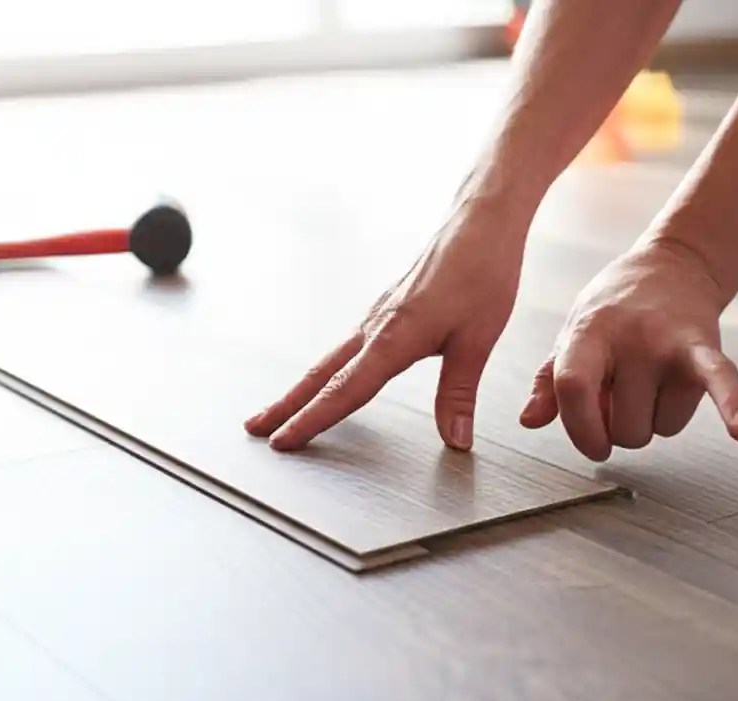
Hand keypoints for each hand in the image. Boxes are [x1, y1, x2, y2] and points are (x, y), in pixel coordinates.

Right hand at [245, 205, 523, 450]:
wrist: (480, 221)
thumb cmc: (482, 270)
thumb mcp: (478, 340)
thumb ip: (458, 394)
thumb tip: (455, 439)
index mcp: (394, 338)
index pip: (344, 390)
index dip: (312, 420)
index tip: (284, 442)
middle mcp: (375, 326)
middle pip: (320, 375)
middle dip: (286, 405)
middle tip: (255, 428)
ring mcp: (376, 316)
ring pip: (328, 360)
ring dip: (300, 388)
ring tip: (278, 410)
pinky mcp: (384, 308)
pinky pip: (344, 346)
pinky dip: (324, 369)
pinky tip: (326, 377)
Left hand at [520, 238, 737, 460]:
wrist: (673, 265)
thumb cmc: (614, 309)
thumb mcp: (573, 334)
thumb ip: (551, 380)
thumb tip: (528, 420)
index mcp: (587, 334)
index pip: (573, 390)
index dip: (580, 429)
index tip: (593, 445)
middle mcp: (628, 338)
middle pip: (626, 428)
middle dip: (626, 428)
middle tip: (627, 396)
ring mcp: (667, 343)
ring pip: (665, 426)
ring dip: (660, 419)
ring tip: (656, 382)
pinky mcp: (706, 347)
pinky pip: (722, 384)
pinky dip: (734, 408)